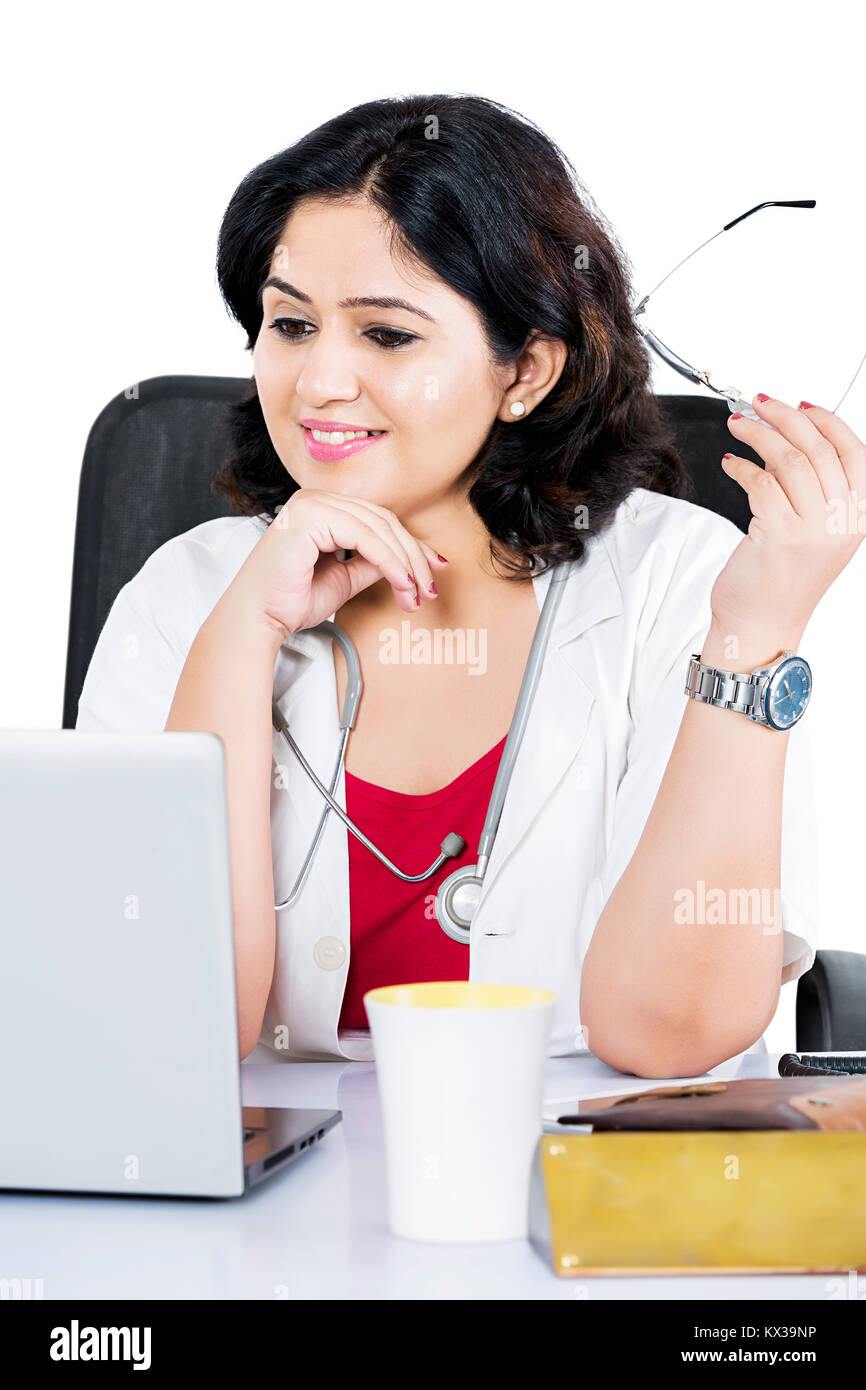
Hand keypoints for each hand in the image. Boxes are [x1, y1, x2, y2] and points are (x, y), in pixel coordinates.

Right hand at [227, 489, 448, 640]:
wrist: (258, 620)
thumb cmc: (291, 602)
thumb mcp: (343, 578)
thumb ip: (371, 563)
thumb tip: (406, 561)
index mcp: (320, 508)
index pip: (377, 519)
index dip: (410, 546)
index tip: (433, 572)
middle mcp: (314, 498)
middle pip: (383, 520)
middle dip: (413, 556)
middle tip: (430, 589)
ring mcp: (310, 503)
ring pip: (379, 527)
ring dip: (406, 563)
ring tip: (418, 595)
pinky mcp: (310, 516)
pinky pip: (365, 537)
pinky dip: (390, 561)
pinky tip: (403, 584)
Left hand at [709, 395, 865, 645]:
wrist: (762, 626)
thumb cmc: (782, 579)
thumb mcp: (815, 531)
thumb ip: (813, 488)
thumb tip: (788, 437)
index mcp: (858, 516)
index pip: (854, 451)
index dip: (826, 419)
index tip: (798, 403)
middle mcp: (842, 522)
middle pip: (818, 447)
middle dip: (784, 416)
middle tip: (757, 403)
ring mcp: (814, 530)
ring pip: (789, 460)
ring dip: (759, 434)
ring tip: (738, 426)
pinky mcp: (779, 536)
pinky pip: (760, 482)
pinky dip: (741, 467)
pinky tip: (730, 464)